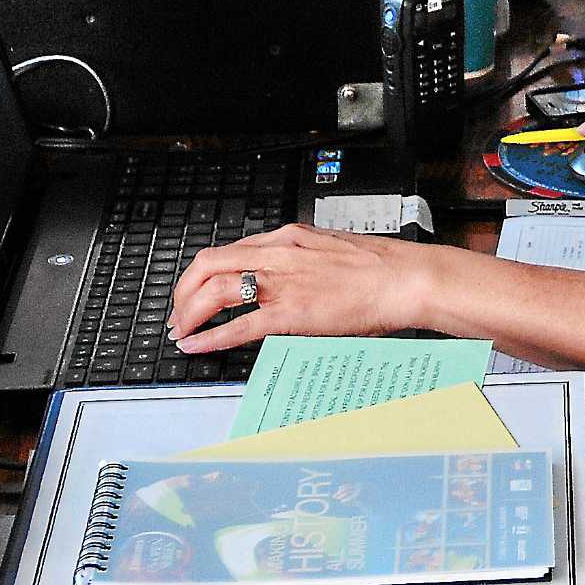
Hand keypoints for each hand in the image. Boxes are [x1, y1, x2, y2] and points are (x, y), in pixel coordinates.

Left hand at [167, 223, 419, 352]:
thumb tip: (281, 281)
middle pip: (208, 264)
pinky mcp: (290, 312)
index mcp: (287, 237)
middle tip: (179, 313)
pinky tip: (198, 346)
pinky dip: (210, 337)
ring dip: (189, 312)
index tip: (195, 290)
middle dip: (185, 291)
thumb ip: (299, 261)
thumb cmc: (379, 269)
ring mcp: (282, 282)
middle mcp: (277, 253)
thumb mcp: (329, 250)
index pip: (228, 250)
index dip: (202, 273)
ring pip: (214, 290)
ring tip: (182, 331)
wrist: (405, 279)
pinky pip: (238, 325)